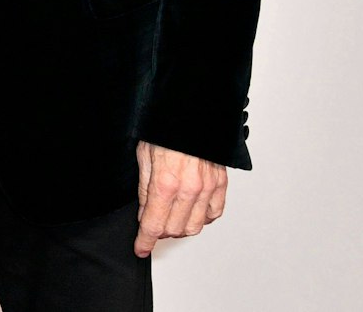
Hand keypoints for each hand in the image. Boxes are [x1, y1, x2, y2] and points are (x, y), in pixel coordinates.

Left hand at [134, 141, 227, 256]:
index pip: (154, 224)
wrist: (189, 114)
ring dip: (180, 227)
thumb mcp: (144, 157)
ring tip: (171, 217)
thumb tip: (145, 213)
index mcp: (166, 183)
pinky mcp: (220, 184)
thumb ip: (146, 190)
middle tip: (153, 223)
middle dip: (160, 231)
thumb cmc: (165, 130)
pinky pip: (214, 213)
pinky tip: (192, 211)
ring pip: (195, 226)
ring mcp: (208, 188)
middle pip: (174, 230)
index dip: (145, 240)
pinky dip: (202, 218)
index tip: (141, 247)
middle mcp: (189, 189)